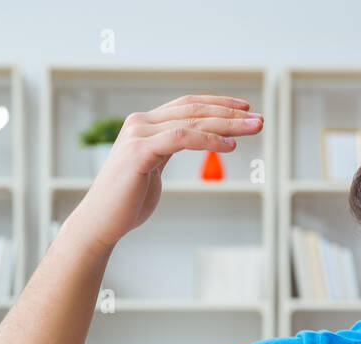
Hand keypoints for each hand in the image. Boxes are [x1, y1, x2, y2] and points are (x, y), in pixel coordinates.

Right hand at [69, 94, 262, 249]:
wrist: (100, 223)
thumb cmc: (126, 202)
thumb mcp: (152, 169)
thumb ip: (166, 152)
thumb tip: (189, 144)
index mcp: (145, 125)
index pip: (187, 105)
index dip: (217, 104)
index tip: (244, 109)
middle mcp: (140, 124)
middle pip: (194, 109)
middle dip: (230, 113)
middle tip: (260, 119)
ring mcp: (138, 135)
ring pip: (192, 121)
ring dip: (227, 124)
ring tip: (254, 128)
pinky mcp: (139, 151)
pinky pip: (182, 138)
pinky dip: (208, 140)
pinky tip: (229, 145)